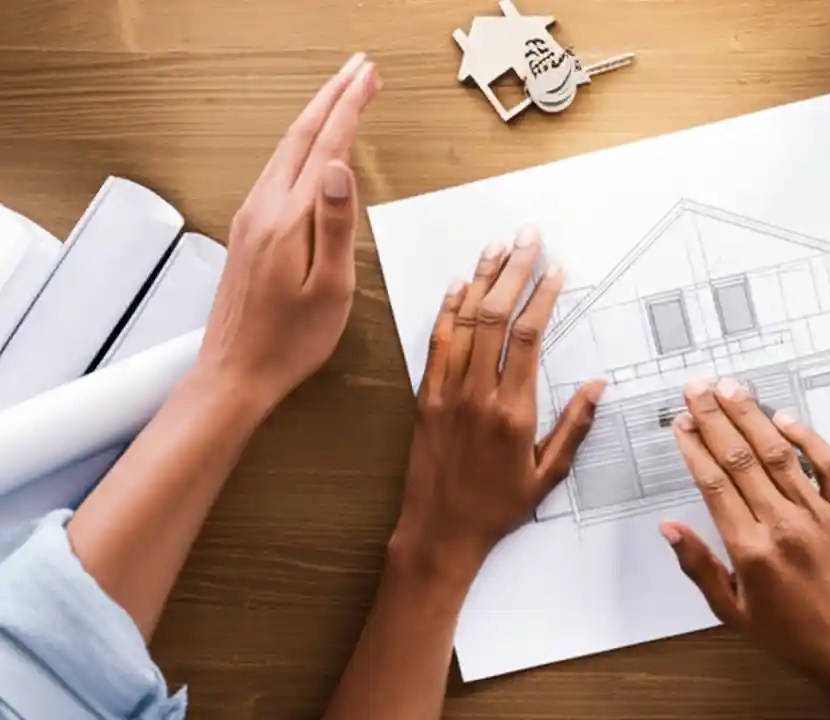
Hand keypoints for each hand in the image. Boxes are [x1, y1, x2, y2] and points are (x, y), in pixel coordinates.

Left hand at [194, 53, 379, 412]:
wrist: (235, 372)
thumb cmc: (290, 341)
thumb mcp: (330, 288)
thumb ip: (336, 225)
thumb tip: (342, 168)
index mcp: (289, 220)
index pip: (327, 149)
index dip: (350, 108)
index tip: (369, 78)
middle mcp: (263, 209)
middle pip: (301, 137)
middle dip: (332, 97)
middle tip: (359, 68)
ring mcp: (251, 218)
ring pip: (286, 150)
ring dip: (316, 116)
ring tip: (340, 93)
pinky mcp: (248, 231)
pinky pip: (277, 170)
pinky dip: (301, 145)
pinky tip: (311, 147)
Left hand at [391, 227, 604, 577]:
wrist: (439, 532)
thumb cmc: (498, 508)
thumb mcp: (548, 475)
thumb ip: (575, 427)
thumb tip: (598, 385)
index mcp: (514, 411)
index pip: (528, 336)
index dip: (542, 296)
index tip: (555, 269)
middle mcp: (478, 394)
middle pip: (495, 315)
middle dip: (513, 270)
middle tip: (527, 237)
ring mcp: (447, 392)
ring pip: (464, 320)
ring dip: (481, 278)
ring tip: (496, 245)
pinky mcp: (425, 397)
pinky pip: (436, 342)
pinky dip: (446, 308)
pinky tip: (456, 283)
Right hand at [661, 378, 829, 692]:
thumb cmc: (799, 638)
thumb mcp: (735, 612)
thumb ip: (699, 566)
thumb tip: (669, 528)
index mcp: (750, 551)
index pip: (713, 483)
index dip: (693, 447)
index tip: (680, 424)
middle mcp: (782, 525)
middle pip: (739, 458)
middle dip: (713, 418)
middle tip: (695, 389)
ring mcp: (816, 514)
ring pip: (778, 452)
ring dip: (750, 416)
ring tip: (729, 389)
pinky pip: (826, 464)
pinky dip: (806, 437)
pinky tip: (784, 418)